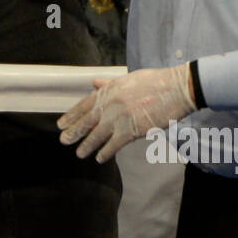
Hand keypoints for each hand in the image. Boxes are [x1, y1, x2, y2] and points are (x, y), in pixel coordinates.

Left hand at [57, 63, 195, 161]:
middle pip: (86, 122)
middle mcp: (109, 104)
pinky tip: (100, 158)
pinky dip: (105, 152)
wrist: (176, 89)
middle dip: (73, 132)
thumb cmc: (155, 82)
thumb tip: (94, 82)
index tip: (61, 123)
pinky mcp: (131, 131)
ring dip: (86, 146)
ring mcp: (119, 118)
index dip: (71, 116)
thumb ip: (109, 84)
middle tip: (63, 140)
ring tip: (79, 153)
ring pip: (96, 136)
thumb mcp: (128, 79)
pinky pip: (113, 145)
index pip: (84, 105)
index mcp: (108, 90)